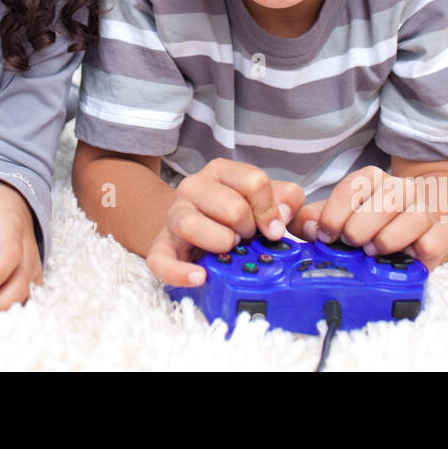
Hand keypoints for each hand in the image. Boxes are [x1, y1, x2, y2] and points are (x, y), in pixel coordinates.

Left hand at [0, 182, 41, 328]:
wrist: (15, 201)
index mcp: (11, 227)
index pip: (9, 253)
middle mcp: (26, 249)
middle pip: (19, 281)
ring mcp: (29, 265)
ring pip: (23, 293)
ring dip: (2, 312)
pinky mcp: (27, 276)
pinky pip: (22, 297)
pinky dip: (7, 310)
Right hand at [145, 159, 303, 286]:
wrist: (192, 227)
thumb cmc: (234, 214)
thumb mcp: (264, 199)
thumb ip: (286, 200)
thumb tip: (284, 215)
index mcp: (221, 171)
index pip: (254, 181)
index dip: (269, 210)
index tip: (273, 229)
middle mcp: (193, 187)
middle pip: (232, 208)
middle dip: (247, 229)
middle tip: (244, 237)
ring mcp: (174, 215)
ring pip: (192, 225)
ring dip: (220, 244)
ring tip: (227, 250)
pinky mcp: (161, 245)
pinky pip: (161, 260)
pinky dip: (180, 272)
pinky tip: (200, 277)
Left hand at [289, 166, 447, 268]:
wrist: (413, 229)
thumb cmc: (368, 225)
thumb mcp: (338, 218)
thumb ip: (314, 219)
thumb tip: (305, 225)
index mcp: (373, 180)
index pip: (356, 185)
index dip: (336, 211)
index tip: (325, 234)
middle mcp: (401, 189)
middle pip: (386, 198)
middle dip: (362, 224)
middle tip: (350, 243)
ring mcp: (425, 210)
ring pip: (414, 215)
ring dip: (389, 237)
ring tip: (372, 251)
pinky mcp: (442, 234)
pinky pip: (436, 238)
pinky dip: (418, 250)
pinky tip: (402, 258)